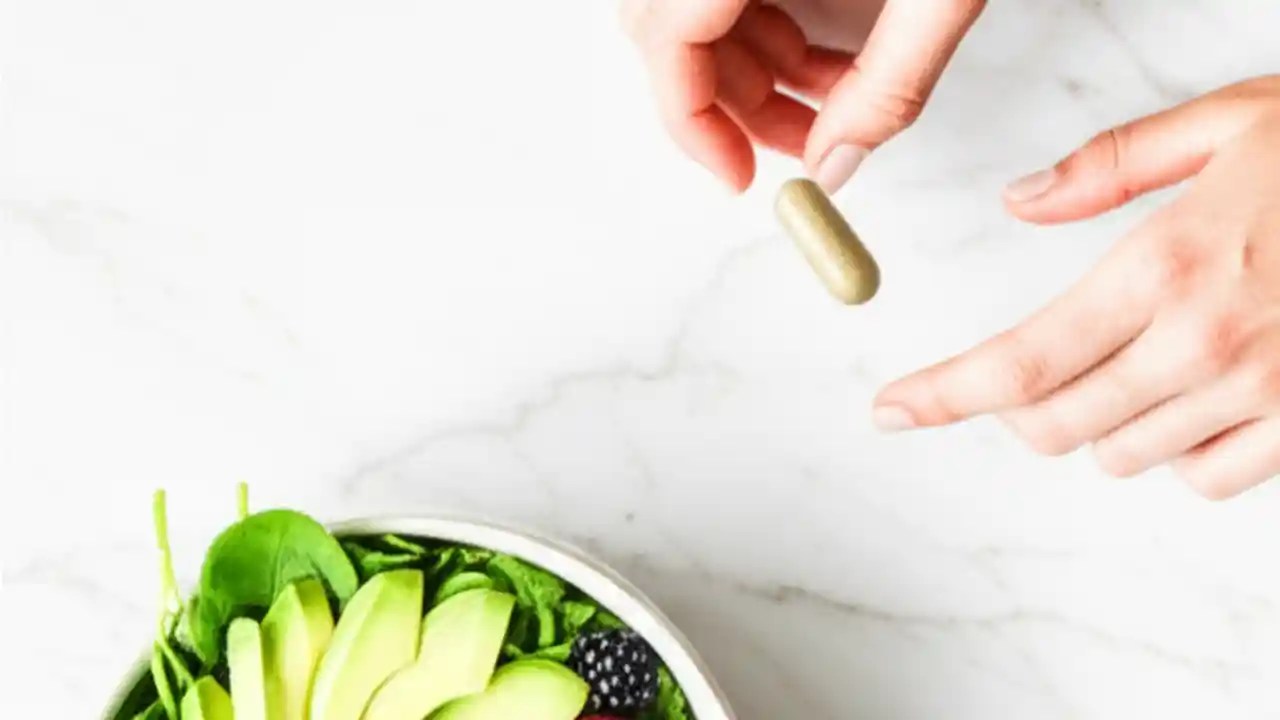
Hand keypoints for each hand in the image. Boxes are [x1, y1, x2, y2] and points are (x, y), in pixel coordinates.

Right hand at [622, 0, 984, 193]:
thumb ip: (889, 83)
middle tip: (800, 142)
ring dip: (752, 65)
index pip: (665, 39)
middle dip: (730, 101)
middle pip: (668, 26)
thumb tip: (834, 162)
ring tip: (833, 96)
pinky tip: (827, 45)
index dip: (690, 121)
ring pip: (695, 3)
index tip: (738, 174)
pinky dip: (765, 18)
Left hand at [873, 76, 1279, 499]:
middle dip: (1017, 407)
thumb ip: (1108, 165)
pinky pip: (1205, 478)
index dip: (942, 396)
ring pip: (1123, 455)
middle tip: (1018, 372)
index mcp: (1167, 265)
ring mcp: (1262, 398)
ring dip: (1099, 420)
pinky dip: (1176, 449)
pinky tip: (1193, 396)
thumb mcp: (1226, 122)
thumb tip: (1020, 202)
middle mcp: (1205, 346)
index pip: (1020, 362)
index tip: (893, 411)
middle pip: (1057, 425)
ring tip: (1130, 359)